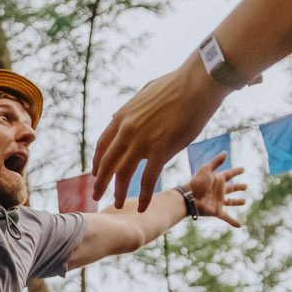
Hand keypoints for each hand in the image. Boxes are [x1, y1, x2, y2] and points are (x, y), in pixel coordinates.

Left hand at [93, 58, 222, 209]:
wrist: (196, 84)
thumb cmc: (177, 85)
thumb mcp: (145, 94)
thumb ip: (133, 109)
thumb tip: (122, 114)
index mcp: (122, 117)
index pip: (102, 144)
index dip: (98, 161)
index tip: (95, 173)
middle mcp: (127, 131)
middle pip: (107, 163)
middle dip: (100, 182)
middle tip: (96, 195)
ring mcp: (142, 142)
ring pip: (124, 174)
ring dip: (119, 193)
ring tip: (118, 205)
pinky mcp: (161, 151)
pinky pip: (148, 180)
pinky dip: (144, 196)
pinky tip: (143, 207)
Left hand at [185, 156, 245, 227]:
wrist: (189, 198)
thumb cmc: (196, 183)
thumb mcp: (206, 169)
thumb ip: (216, 162)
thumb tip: (225, 152)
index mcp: (218, 180)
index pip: (229, 174)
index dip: (236, 172)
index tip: (243, 169)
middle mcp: (219, 191)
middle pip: (232, 188)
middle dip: (238, 187)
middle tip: (246, 186)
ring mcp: (219, 201)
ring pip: (231, 202)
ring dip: (237, 202)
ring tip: (245, 201)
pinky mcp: (217, 211)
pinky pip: (227, 217)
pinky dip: (233, 221)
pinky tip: (240, 225)